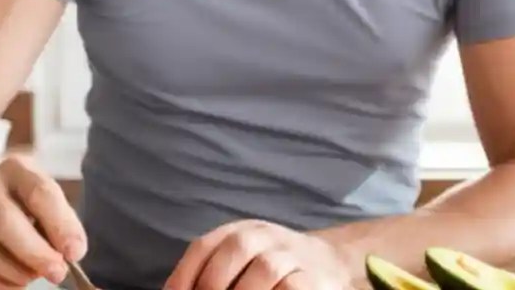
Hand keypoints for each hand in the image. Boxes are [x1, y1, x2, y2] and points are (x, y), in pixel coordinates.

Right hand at [0, 153, 86, 289]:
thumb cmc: (27, 208)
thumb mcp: (49, 204)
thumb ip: (63, 225)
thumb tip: (72, 253)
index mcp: (16, 170)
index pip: (39, 193)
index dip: (60, 226)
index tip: (75, 253)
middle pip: (4, 220)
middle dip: (34, 252)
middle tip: (57, 272)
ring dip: (15, 271)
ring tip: (33, 275)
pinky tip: (15, 284)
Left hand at [164, 220, 356, 289]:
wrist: (330, 263)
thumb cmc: (273, 268)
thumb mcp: (241, 259)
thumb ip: (213, 272)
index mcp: (239, 231)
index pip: (204, 246)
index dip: (184, 275)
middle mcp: (265, 236)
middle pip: (234, 251)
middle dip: (212, 287)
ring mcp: (291, 255)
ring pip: (265, 268)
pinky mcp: (313, 279)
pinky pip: (293, 287)